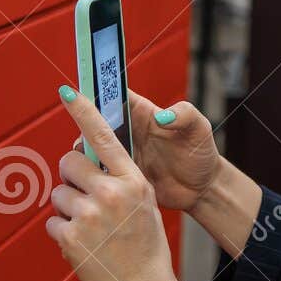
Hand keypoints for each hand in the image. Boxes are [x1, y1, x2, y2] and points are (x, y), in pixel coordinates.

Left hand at [48, 85, 191, 280]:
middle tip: (85, 197)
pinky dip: (63, 233)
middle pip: (69, 162)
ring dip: (68, 209)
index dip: (84, 111)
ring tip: (91, 230)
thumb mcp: (144, 202)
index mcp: (133, 181)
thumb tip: (89, 154)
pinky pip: (52, 221)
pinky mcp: (70, 236)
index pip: (105, 137)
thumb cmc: (144, 245)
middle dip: (71, 176)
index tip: (67, 90)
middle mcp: (111, 193)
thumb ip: (120, 177)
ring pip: (58, 194)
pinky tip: (83, 246)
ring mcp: (89, 215)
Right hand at [70, 89, 221, 214]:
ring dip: (84, 152)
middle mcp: (127, 130)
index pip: (114, 95)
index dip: (96, 92)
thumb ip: (185, 115)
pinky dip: (91, 173)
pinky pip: (99, 170)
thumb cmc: (201, 153)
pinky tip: (91, 179)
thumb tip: (164, 116)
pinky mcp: (120, 175)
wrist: (201, 188)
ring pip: (92, 147)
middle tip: (82, 141)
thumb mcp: (199, 129)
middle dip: (83, 127)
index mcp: (142, 112)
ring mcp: (122, 153)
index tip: (78, 94)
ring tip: (88, 162)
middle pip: (95, 121)